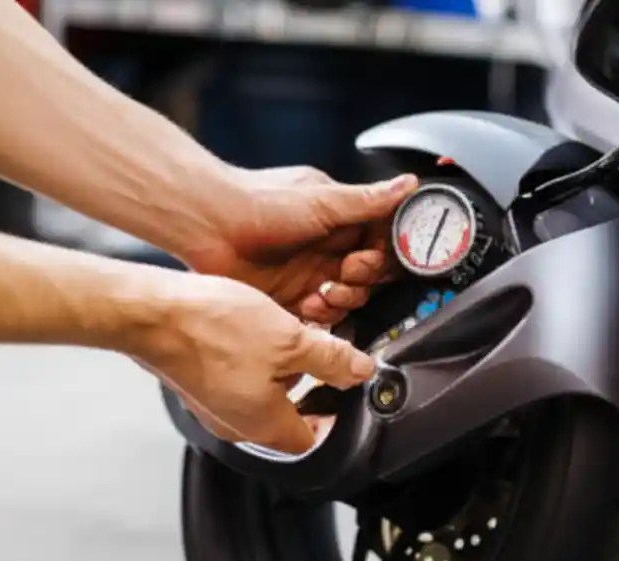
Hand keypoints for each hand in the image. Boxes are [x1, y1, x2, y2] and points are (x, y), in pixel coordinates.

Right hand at [137, 272, 374, 452]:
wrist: (151, 312)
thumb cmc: (212, 329)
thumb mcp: (290, 340)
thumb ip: (332, 359)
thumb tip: (361, 371)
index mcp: (265, 427)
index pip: (316, 437)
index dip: (336, 411)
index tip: (344, 382)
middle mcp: (238, 427)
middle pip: (290, 418)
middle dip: (310, 386)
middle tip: (321, 353)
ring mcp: (214, 408)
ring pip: (264, 396)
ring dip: (282, 370)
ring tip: (289, 334)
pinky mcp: (198, 386)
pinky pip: (237, 382)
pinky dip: (253, 362)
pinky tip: (255, 331)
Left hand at [181, 167, 417, 323]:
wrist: (209, 224)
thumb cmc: (260, 201)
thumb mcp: (322, 200)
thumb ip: (367, 201)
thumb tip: (409, 185)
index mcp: (340, 220)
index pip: (380, 243)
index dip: (383, 255)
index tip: (373, 258)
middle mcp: (327, 248)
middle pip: (367, 277)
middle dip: (361, 280)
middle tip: (346, 272)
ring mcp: (309, 274)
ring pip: (346, 299)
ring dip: (342, 300)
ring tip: (324, 292)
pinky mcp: (290, 298)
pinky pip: (319, 316)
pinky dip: (320, 315)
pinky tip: (309, 306)